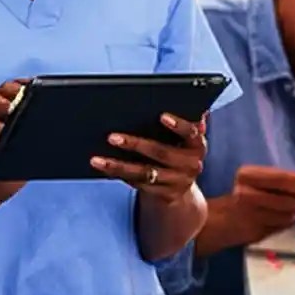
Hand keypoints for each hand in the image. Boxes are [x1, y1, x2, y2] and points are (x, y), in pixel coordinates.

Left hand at [91, 112, 206, 204]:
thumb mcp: (183, 138)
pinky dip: (120, 175)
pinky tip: (104, 168)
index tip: (161, 115)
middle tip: (111, 137)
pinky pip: (138, 184)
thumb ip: (180, 121)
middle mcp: (191, 165)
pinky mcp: (164, 195)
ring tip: (96, 160)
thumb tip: (172, 100)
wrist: (181, 189)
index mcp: (197, 145)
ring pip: (144, 173)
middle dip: (135, 144)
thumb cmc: (177, 151)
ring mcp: (177, 182)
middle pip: (161, 153)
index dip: (178, 125)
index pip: (191, 132)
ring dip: (118, 166)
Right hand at [233, 167, 294, 236]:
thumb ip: (282, 184)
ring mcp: (250, 215)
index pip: (281, 178)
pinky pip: (281, 227)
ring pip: (287, 215)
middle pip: (286, 199)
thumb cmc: (244, 196)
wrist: (221, 220)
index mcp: (247, 175)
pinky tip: (276, 220)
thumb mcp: (258, 182)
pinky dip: (284, 223)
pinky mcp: (255, 232)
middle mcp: (246, 193)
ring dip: (293, 214)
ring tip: (288, 211)